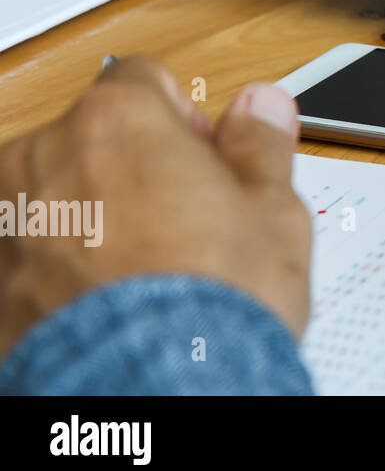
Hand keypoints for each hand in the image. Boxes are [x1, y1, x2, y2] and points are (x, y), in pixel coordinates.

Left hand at [0, 57, 310, 357]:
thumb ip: (259, 143)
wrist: (156, 391)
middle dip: (136, 168)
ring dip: (94, 216)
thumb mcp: (272, 209)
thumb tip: (262, 107)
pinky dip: (62, 268)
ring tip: (149, 268)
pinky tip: (113, 301)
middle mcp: (43, 160)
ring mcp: (8, 225)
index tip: (210, 158)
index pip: (144, 79)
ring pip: (56, 196)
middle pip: (94, 136)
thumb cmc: (210, 301)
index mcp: (115, 121)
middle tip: (188, 219)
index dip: (188, 119)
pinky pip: (32, 255)